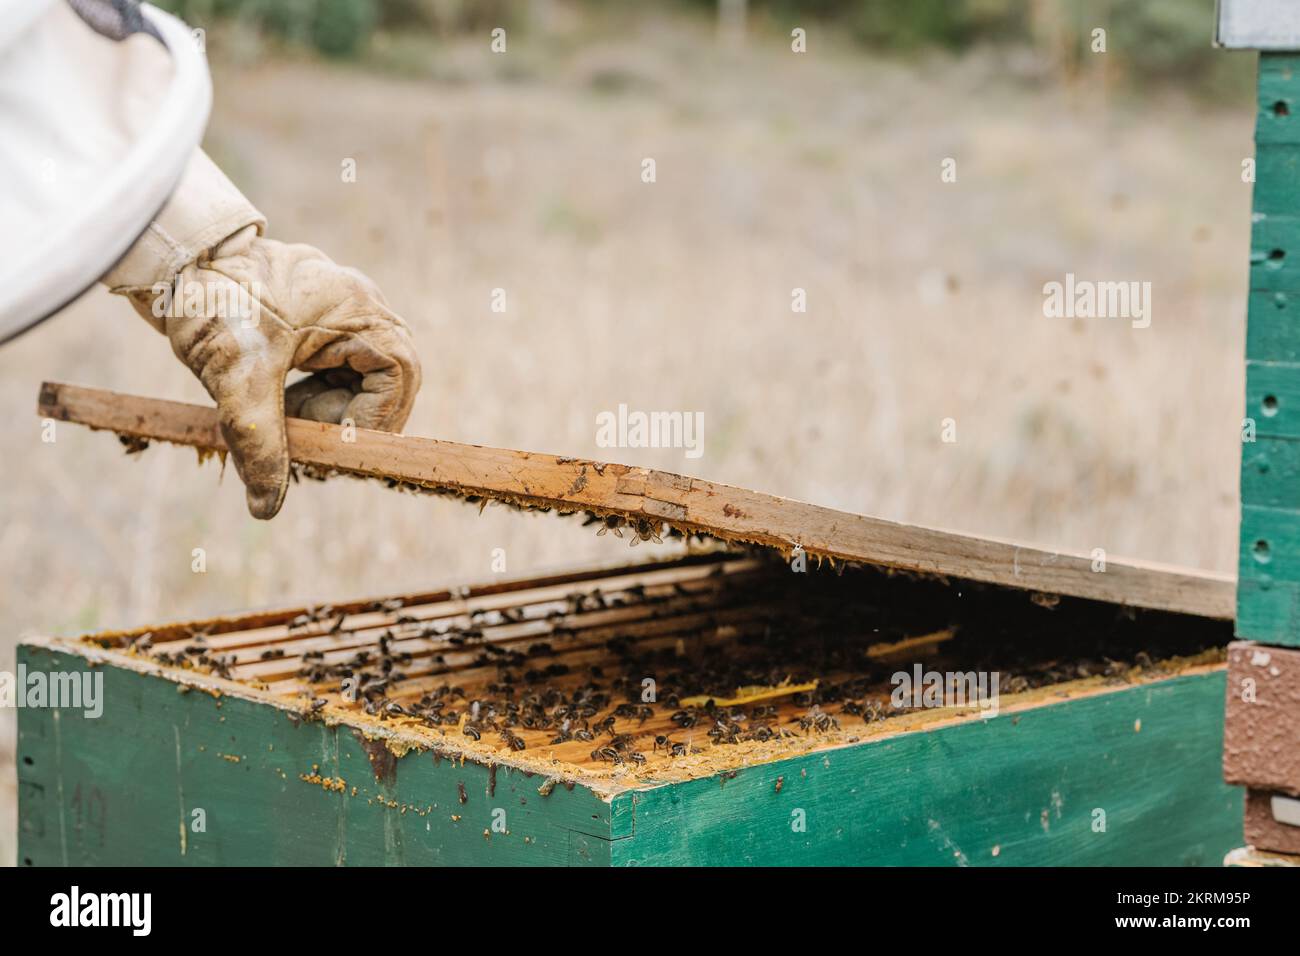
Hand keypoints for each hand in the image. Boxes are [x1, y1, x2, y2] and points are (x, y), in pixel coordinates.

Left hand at [120, 226, 419, 517]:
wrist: (166, 253)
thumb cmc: (212, 300)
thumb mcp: (237, 378)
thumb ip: (260, 444)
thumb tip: (267, 506)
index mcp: (361, 311)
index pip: (396, 382)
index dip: (366, 424)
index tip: (323, 448)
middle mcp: (361, 309)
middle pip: (384, 385)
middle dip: (346, 421)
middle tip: (303, 441)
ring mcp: (340, 313)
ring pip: (357, 382)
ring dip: (324, 410)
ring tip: (279, 420)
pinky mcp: (315, 320)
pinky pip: (332, 371)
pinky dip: (308, 395)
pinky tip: (272, 402)